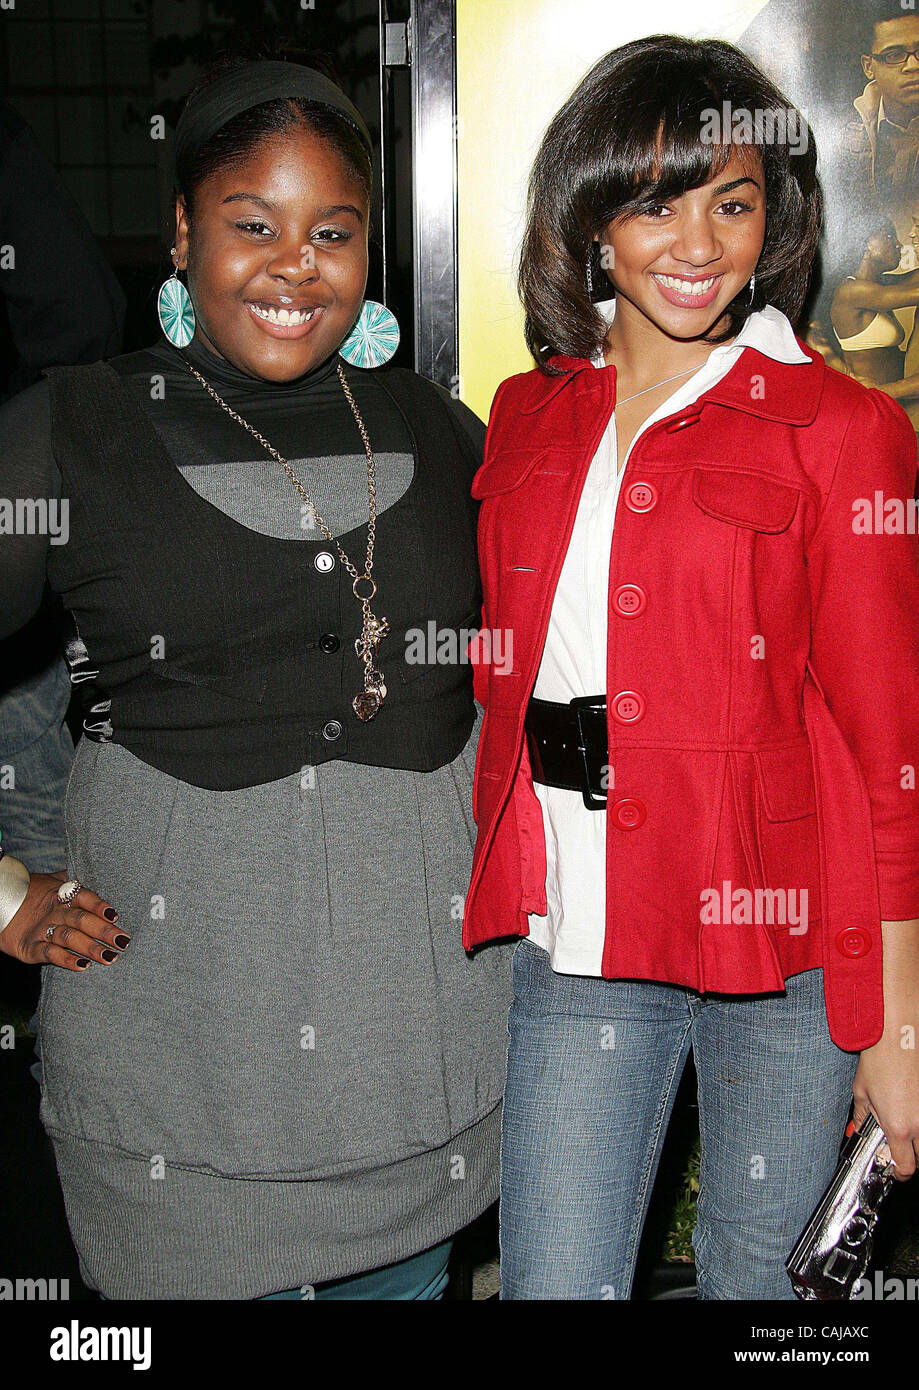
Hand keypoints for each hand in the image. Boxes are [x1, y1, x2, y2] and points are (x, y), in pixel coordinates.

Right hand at [0, 869, 128, 970]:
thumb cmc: (34, 894)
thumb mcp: (53, 882)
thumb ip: (76, 880)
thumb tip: (103, 870)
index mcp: (61, 894)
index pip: (83, 897)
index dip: (98, 904)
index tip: (114, 914)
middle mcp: (54, 911)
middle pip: (80, 920)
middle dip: (103, 931)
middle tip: (123, 941)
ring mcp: (41, 930)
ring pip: (69, 938)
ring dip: (90, 948)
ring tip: (109, 957)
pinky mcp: (30, 947)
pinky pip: (49, 954)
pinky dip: (66, 960)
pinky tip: (82, 966)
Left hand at [853, 1025, 918, 1181]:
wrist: (898, 1034)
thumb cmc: (880, 1058)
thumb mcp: (862, 1092)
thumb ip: (862, 1117)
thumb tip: (858, 1129)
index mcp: (899, 1127)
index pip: (906, 1167)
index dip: (899, 1172)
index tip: (894, 1169)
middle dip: (909, 1156)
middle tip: (896, 1143)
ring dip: (917, 1137)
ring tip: (902, 1119)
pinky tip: (910, 1104)